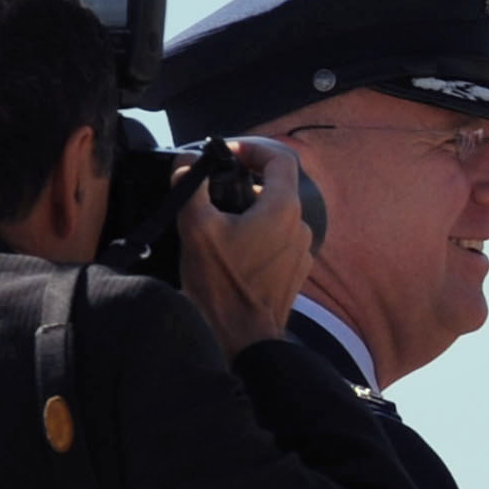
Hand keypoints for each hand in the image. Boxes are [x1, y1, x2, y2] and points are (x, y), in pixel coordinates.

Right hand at [176, 139, 314, 353]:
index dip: (252, 148)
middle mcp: (300, 225)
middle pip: (276, 186)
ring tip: (219, 221)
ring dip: (250, 209)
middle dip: (245, 180)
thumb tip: (186, 162)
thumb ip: (191, 186)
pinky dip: (258, 233)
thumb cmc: (221, 285)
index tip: (227, 154)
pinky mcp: (296, 271)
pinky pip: (279, 239)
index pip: (279, 158)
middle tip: (214, 187)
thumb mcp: (196, 228)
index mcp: (283, 208)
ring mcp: (301, 251)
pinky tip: (233, 249)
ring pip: (276, 214)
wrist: (243, 340)